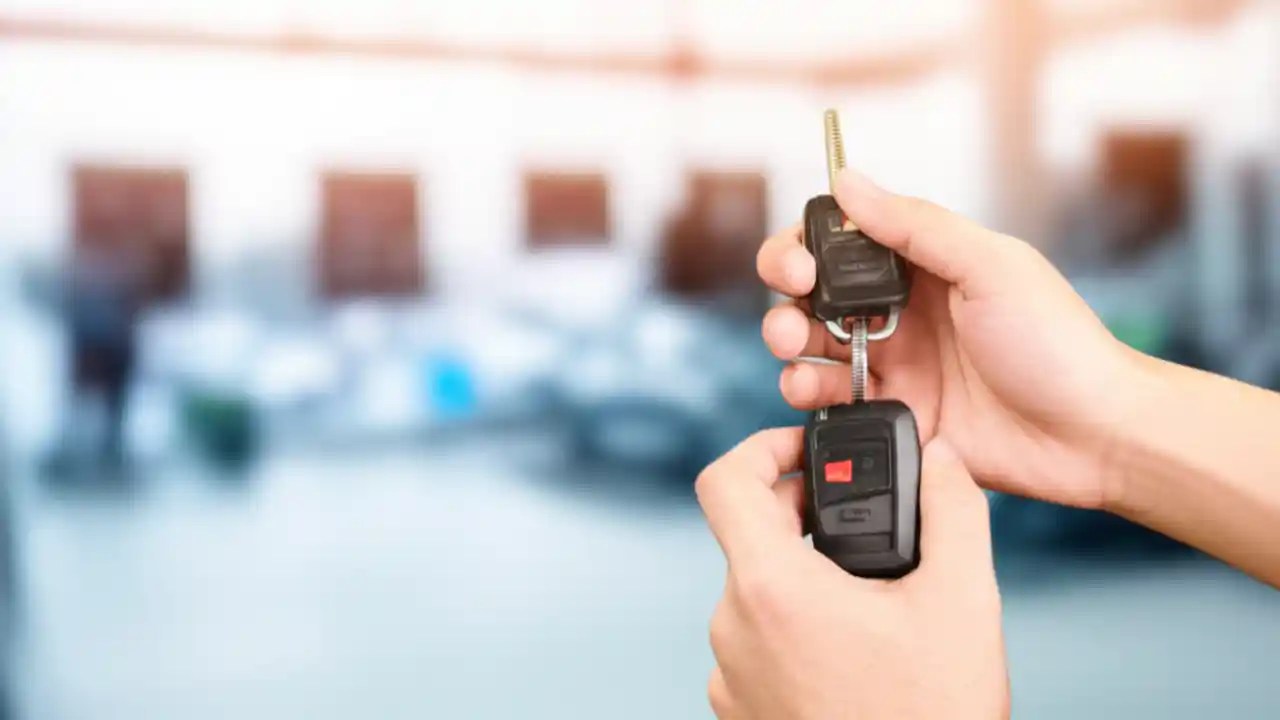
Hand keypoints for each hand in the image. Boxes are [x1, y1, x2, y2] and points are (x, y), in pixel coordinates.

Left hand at [696, 429, 1007, 719]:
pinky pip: (755, 643)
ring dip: (804, 578)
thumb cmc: (932, 718)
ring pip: (756, 591)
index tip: (806, 452)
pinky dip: (794, 629)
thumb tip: (945, 459)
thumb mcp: (962, 602)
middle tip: (865, 528)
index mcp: (771, 588)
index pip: (724, 480)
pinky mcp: (738, 711)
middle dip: (805, 518)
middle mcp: (732, 627)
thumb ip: (953, 511)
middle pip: (749, 535)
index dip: (762, 446)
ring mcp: (729, 675)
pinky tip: (851, 652)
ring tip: (869, 602)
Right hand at [758, 170, 1139, 508]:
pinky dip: (811, 398)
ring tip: (799, 358)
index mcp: (923, 266)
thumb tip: (847, 181)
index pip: (840, 243)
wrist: (1093, 436)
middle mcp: (900, 313)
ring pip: (811, 351)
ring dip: (789, 350)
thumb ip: (915, 224)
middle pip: (812, 298)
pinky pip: (831, 405)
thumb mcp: (990, 265)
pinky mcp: (893, 417)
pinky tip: (822, 395)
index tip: (798, 265)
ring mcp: (895, 367)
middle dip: (785, 302)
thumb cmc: (1059, 344)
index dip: (804, 248)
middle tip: (793, 316)